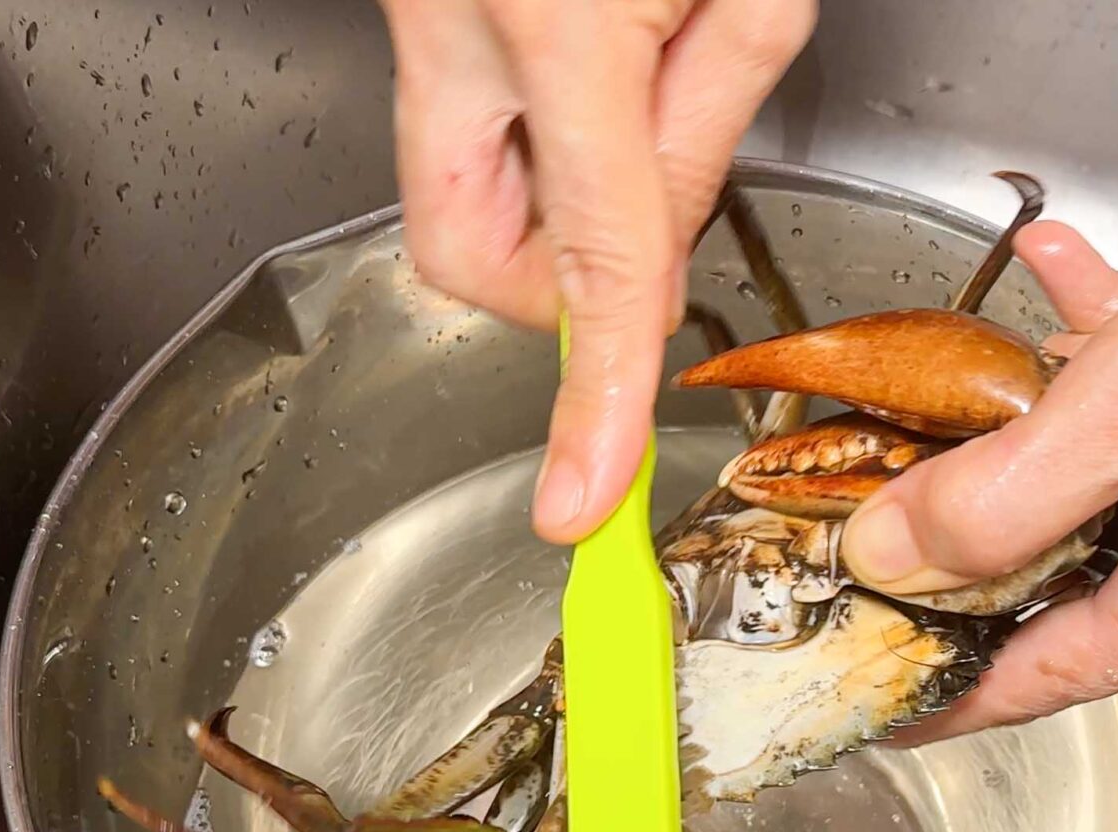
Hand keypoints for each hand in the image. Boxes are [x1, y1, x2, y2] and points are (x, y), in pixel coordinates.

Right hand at [376, 0, 815, 542]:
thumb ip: (704, 132)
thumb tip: (657, 255)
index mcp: (558, 19)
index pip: (592, 263)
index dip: (595, 397)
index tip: (583, 497)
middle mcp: (451, 17)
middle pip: (462, 253)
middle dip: (546, 282)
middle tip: (628, 226)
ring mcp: (413, 3)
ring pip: (443, 183)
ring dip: (533, 188)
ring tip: (619, 83)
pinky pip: (447, 109)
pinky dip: (516, 120)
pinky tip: (585, 47)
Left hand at [841, 0, 1117, 741]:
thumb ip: (999, 502)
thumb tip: (894, 557)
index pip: (1034, 679)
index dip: (941, 690)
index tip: (875, 698)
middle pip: (1058, 577)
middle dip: (972, 532)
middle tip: (892, 504)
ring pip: (1102, 478)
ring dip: (1040, 416)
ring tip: (990, 364)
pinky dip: (1107, 349)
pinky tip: (1070, 275)